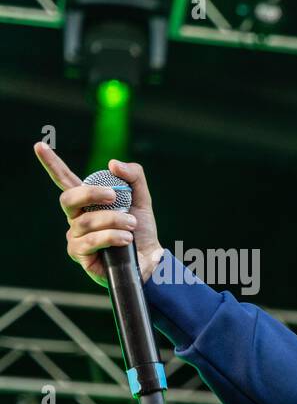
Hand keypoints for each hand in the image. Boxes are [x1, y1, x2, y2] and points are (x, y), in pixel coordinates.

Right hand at [33, 143, 163, 286]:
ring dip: (114, 220)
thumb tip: (112, 163)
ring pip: (86, 221)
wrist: (149, 259)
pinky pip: (90, 240)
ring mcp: (75, 235)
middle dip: (91, 194)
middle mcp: (76, 216)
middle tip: (114, 196)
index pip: (64, 179)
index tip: (40, 145)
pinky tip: (125, 239)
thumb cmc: (140, 229)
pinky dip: (111, 236)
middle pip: (69, 198)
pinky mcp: (79, 253)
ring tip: (131, 225)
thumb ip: (133, 177)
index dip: (52, 163)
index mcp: (87, 201)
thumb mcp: (141, 199)